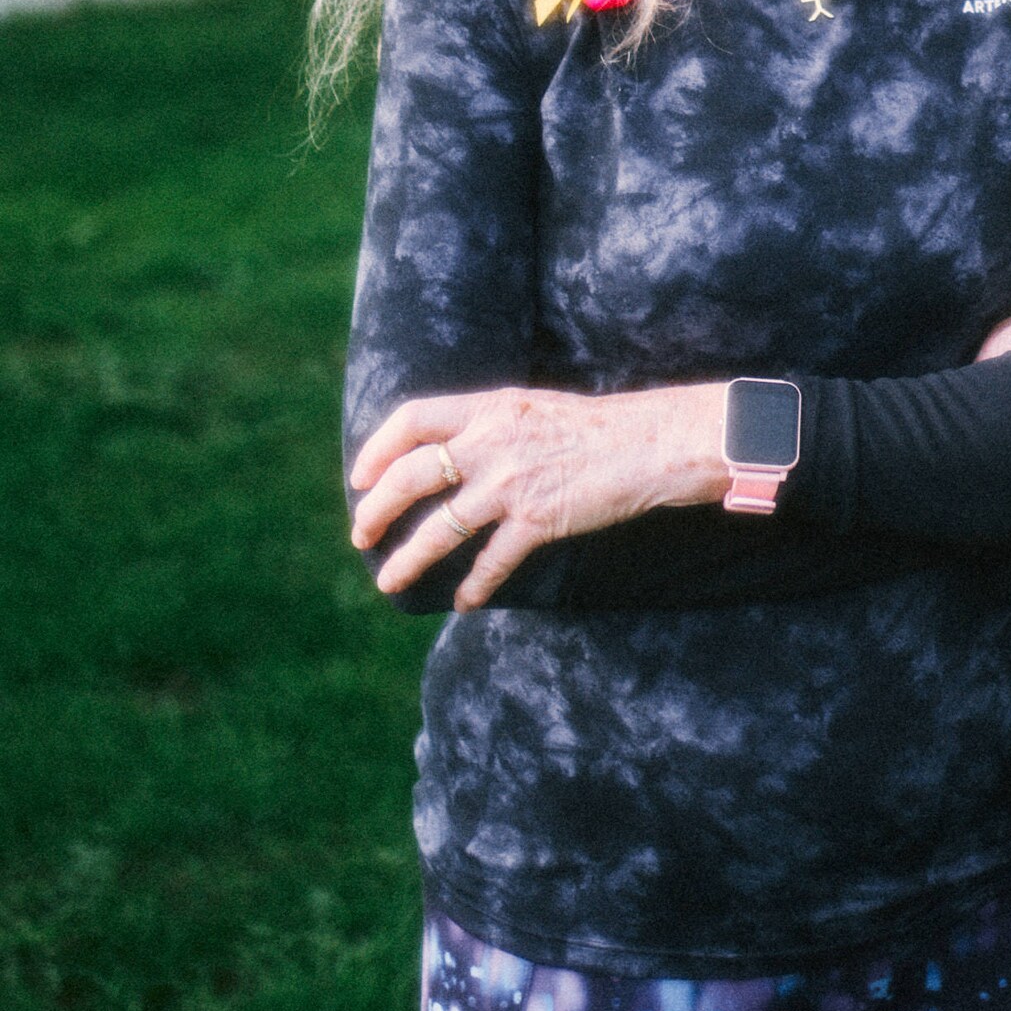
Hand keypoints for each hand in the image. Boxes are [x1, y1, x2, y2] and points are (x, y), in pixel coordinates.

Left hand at [348, 382, 729, 610]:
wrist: (650, 443)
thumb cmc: (596, 427)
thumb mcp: (532, 409)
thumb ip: (489, 426)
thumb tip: (448, 454)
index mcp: (490, 408)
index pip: (413, 419)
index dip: (378, 449)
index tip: (360, 476)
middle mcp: (492, 442)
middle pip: (411, 475)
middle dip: (376, 509)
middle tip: (361, 534)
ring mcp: (513, 483)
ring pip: (439, 528)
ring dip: (407, 559)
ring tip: (388, 581)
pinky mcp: (538, 520)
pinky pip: (490, 561)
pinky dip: (473, 586)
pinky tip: (464, 602)